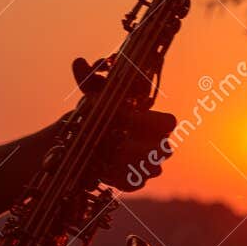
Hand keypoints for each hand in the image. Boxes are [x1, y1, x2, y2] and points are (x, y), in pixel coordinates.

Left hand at [69, 57, 176, 191]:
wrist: (86, 139)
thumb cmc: (96, 111)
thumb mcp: (93, 93)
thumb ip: (88, 78)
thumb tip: (77, 61)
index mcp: (153, 119)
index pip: (169, 122)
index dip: (152, 121)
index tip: (126, 117)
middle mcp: (156, 142)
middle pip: (165, 149)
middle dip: (142, 147)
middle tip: (118, 144)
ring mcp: (148, 164)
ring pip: (153, 170)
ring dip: (131, 165)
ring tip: (107, 159)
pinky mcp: (135, 180)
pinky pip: (135, 184)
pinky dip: (120, 180)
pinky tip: (103, 172)